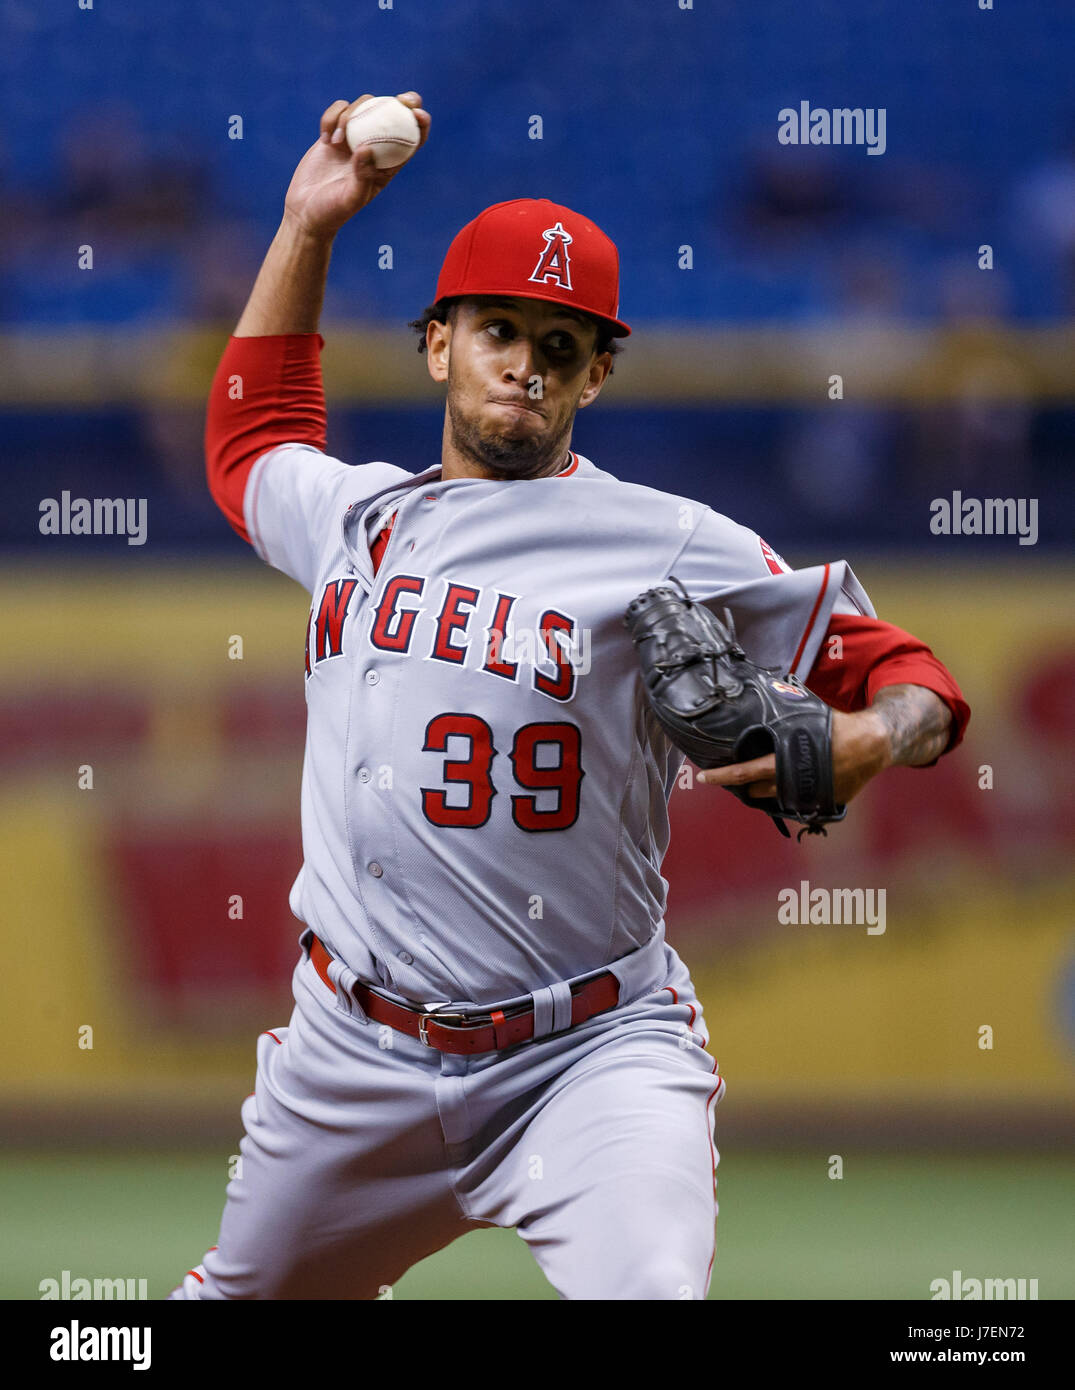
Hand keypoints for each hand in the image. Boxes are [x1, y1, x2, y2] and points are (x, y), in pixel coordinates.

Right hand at [283, 92, 430, 239]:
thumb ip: (362, 175)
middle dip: (401, 102)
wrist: (306, 210)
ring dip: (351, 113)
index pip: (411, 141)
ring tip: (336, 140)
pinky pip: (336, 112)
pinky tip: (325, 139)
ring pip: (363, 107)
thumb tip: (367, 147)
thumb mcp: (351, 198)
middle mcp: (373, 148)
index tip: (419, 113)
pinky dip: (330, 118)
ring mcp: (353, 138)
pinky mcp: (333, 133)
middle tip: (401, 99)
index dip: (420, 124)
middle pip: (391, 115)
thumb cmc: (333, 211)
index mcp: (387, 166)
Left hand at [696, 708, 889, 803]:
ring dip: (767, 789)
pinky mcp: (821, 804)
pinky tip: (793, 779)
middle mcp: (792, 784)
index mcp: (784, 762)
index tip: (703, 777)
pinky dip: (791, 793)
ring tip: (765, 776)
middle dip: (746, 783)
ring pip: (776, 798)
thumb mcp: (803, 717)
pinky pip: (798, 802)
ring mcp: (807, 797)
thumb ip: (780, 717)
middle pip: (756, 790)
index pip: (744, 773)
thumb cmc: (835, 726)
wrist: (872, 744)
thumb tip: (759, 695)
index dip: (721, 776)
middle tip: (741, 772)